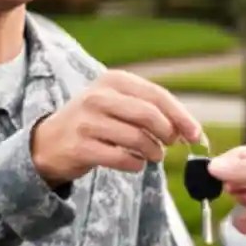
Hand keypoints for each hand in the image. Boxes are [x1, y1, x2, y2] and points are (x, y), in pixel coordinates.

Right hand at [31, 70, 202, 184]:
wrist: (49, 142)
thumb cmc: (94, 122)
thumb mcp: (118, 103)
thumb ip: (151, 109)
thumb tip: (189, 129)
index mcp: (112, 80)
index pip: (157, 95)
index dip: (181, 116)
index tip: (195, 134)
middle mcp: (98, 97)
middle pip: (149, 116)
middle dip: (168, 134)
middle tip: (170, 145)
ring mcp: (88, 122)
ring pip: (138, 139)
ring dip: (153, 152)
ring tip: (152, 155)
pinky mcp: (81, 147)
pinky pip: (122, 159)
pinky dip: (136, 165)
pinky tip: (135, 163)